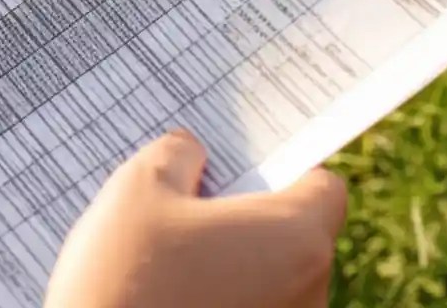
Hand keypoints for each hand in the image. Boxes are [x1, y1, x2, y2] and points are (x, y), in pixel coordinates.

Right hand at [45, 130, 346, 307]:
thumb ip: (176, 155)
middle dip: (246, 221)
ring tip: (165, 264)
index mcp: (295, 238)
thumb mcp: (138, 190)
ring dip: (230, 268)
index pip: (323, 188)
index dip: (285, 172)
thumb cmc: (122, 282)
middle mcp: (309, 294)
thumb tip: (191, 154)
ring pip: (270, 282)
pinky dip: (220, 303)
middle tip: (185, 211)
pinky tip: (167, 300)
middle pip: (295, 237)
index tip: (240, 174)